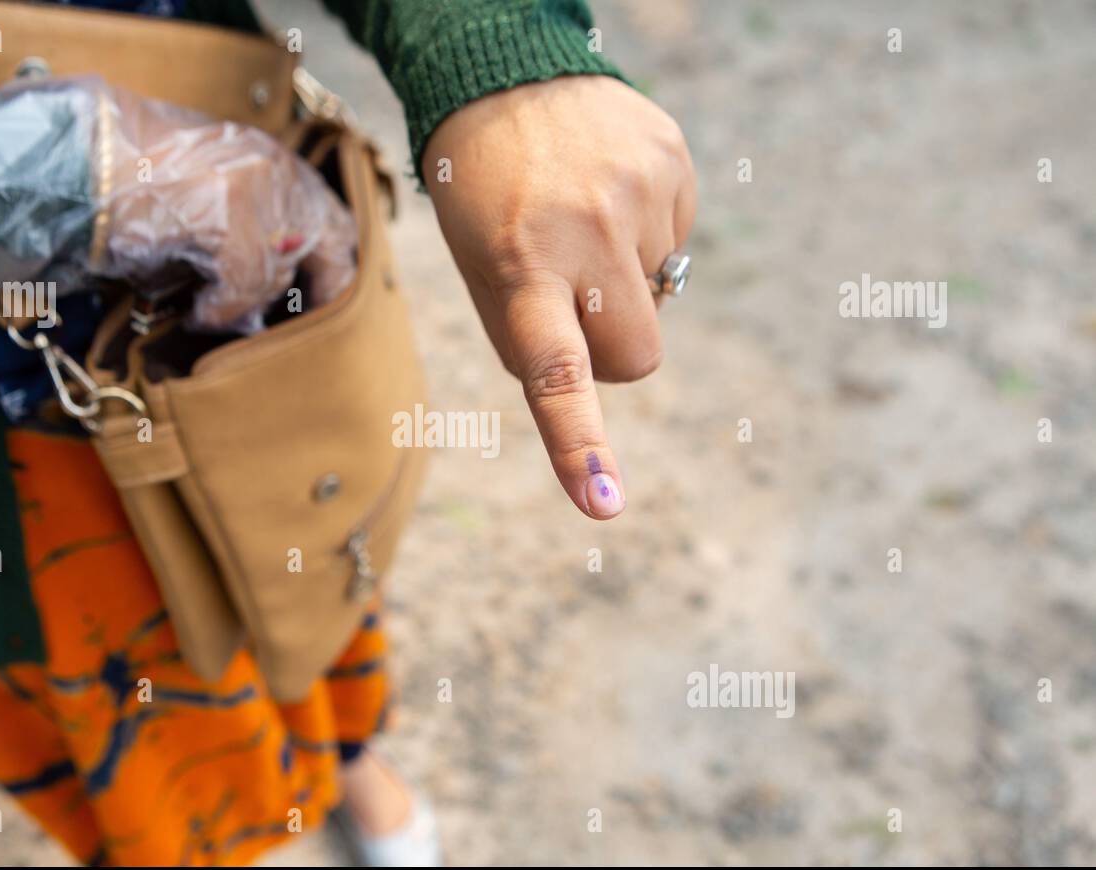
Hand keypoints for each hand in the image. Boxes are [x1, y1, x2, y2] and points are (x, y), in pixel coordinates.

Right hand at [100, 90, 354, 329]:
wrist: (85, 156)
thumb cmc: (139, 182)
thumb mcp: (213, 191)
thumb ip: (255, 223)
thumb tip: (285, 281)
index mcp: (277, 162)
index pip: (336, 221)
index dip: (338, 265)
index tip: (325, 299)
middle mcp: (277, 173)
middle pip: (331, 248)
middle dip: (325, 291)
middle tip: (302, 322)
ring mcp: (257, 195)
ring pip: (277, 275)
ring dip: (247, 305)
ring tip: (212, 312)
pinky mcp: (229, 223)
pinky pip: (241, 291)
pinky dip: (218, 312)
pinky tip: (196, 314)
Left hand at [423, 76, 696, 518]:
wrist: (507, 77)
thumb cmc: (485, 199)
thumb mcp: (482, 273)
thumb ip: (533, 340)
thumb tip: (605, 379)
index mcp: (521, 268)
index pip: (555, 372)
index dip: (580, 442)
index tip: (604, 504)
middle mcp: (586, 233)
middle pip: (640, 356)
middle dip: (617, 350)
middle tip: (575, 299)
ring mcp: (639, 194)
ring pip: (660, 296)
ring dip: (624, 278)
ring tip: (580, 219)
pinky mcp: (674, 164)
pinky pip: (676, 241)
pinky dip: (646, 234)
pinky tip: (607, 193)